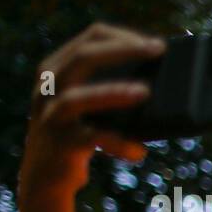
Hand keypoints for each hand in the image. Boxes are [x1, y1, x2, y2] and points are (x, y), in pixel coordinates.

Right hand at [19, 23, 163, 197]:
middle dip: (122, 50)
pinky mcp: (61, 143)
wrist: (46, 174)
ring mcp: (51, 115)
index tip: (156, 44)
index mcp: (58, 68)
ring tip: (145, 92)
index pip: (90, 37)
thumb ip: (112, 86)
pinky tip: (138, 150)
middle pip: (82, 57)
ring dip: (112, 92)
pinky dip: (117, 143)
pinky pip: (90, 139)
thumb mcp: (90, 103)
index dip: (123, 36)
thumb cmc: (79, 132)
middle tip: (157, 50)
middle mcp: (48, 86)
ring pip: (77, 98)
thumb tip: (165, 80)